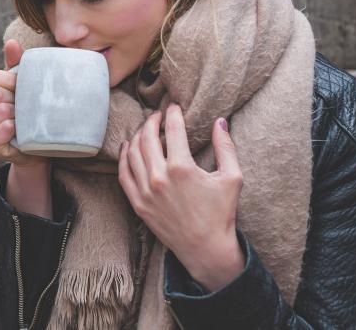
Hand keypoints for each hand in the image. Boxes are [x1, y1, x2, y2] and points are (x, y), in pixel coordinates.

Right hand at [0, 39, 47, 167]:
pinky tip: (20, 131)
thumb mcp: (16, 88)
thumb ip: (13, 64)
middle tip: (24, 106)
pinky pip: (5, 128)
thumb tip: (12, 42)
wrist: (31, 148)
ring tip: (24, 119)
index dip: (9, 79)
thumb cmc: (22, 114)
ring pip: (2, 110)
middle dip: (15, 98)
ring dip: (19, 113)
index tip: (21, 87)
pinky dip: (18, 127)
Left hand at [118, 104, 245, 291]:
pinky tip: (127, 147)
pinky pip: (123, 173)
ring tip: (146, 129)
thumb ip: (226, 147)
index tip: (174, 107)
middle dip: (152, 121)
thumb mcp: (232, 178)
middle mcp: (159, 177)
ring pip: (132, 152)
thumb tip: (220, 121)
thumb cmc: (221, 213)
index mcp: (182, 168)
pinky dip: (123, 157)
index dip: (172, 114)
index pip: (172, 129)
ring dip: (137, 136)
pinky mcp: (137, 202)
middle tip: (157, 115)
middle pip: (147, 137)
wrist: (206, 248)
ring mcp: (145, 190)